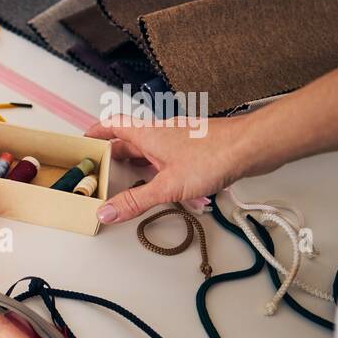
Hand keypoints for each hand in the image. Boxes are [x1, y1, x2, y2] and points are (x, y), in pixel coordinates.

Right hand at [85, 113, 256, 222]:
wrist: (253, 146)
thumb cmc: (214, 154)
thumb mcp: (167, 186)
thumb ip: (135, 201)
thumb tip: (107, 212)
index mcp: (147, 134)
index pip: (113, 125)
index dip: (97, 132)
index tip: (85, 139)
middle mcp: (162, 133)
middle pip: (131, 142)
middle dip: (118, 158)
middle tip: (105, 171)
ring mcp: (181, 140)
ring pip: (154, 154)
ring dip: (145, 170)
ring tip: (140, 188)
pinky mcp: (198, 149)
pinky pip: (176, 163)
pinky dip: (172, 178)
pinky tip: (186, 197)